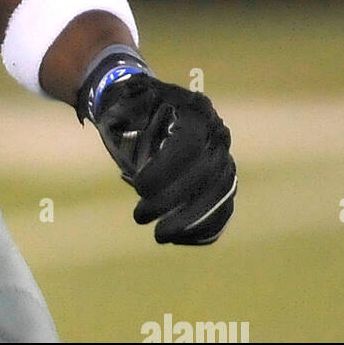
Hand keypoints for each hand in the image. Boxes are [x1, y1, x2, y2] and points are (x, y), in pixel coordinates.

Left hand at [90, 74, 236, 244]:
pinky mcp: (222, 182)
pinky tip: (177, 238)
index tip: (137, 187)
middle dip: (172, 200)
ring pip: (220, 195)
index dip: (165, 169)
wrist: (138, 109)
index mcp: (194, 109)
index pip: (189, 143)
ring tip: (159, 235)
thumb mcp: (120, 106)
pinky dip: (204, 228)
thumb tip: (138, 146)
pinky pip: (223, 209)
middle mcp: (216, 132)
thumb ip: (129, 122)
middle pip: (207, 173)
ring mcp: (223, 158)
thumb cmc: (125, 109)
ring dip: (190, 221)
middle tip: (139, 216)